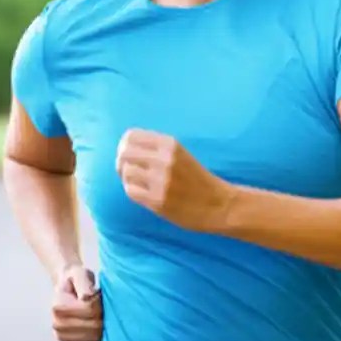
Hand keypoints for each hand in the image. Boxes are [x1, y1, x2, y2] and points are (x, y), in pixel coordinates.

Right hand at [51, 264, 102, 340]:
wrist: (68, 289)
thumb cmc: (76, 280)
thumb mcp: (80, 274)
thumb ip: (83, 283)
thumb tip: (86, 297)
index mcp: (58, 307)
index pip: (89, 309)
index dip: (99, 301)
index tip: (98, 294)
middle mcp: (57, 324)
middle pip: (93, 326)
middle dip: (103, 314)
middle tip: (102, 304)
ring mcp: (63, 337)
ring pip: (93, 337)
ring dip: (103, 326)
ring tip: (100, 313)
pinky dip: (99, 336)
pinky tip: (100, 326)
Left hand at [117, 129, 234, 232]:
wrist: (219, 204)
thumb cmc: (197, 179)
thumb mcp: (180, 154)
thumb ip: (156, 149)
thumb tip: (125, 148)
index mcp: (170, 144)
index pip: (131, 136)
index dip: (124, 145)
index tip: (129, 155)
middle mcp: (164, 159)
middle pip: (124, 153)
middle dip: (121, 162)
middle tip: (127, 170)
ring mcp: (160, 180)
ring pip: (126, 172)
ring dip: (127, 178)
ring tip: (138, 183)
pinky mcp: (158, 200)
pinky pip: (131, 190)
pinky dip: (132, 191)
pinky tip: (143, 193)